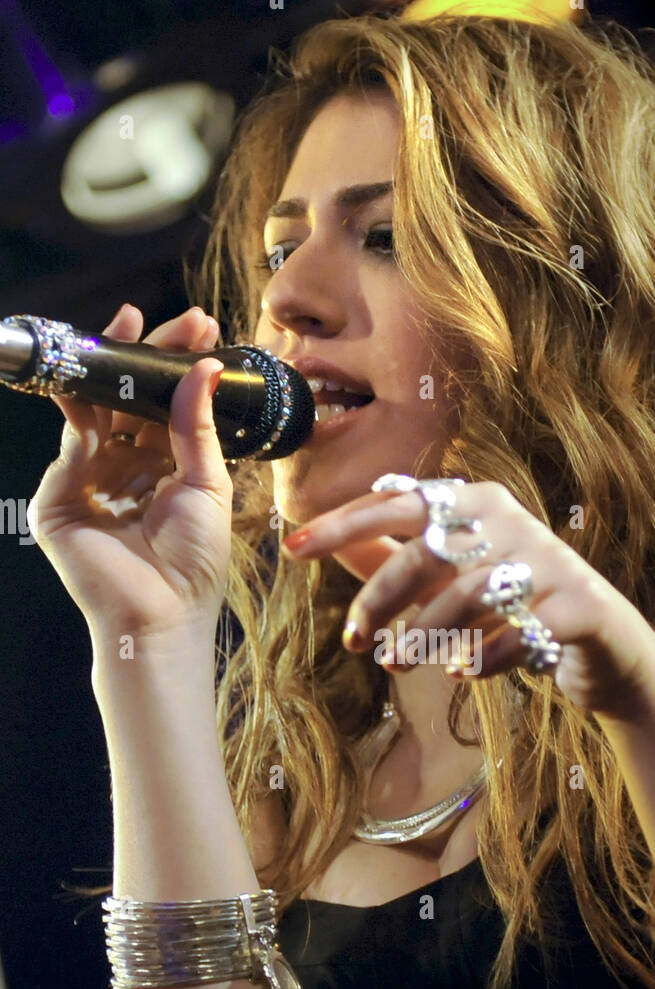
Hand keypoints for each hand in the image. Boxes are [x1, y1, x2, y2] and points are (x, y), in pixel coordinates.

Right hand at [26, 304, 233, 644]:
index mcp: (162, 468)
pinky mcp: (58, 499)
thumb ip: (197, 427)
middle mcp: (123, 468)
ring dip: (111, 370)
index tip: (198, 327)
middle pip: (129, 399)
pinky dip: (82, 411)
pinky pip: (70, 444)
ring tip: (133, 329)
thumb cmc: (193, 561)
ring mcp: (87, 480)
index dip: (176, 366)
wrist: (164, 614)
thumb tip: (204, 368)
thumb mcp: (207, 485)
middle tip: (172, 320)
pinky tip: (99, 380)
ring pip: (95, 411)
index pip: (164, 405)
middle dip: (147, 356)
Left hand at [282, 477, 654, 719]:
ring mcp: (551, 563)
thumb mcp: (454, 575)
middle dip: (380, 598)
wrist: (605, 645)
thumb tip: (333, 541)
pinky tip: (462, 672)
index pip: (398, 506)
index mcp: (477, 503)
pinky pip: (521, 631)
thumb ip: (398, 557)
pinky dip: (486, 654)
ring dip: (425, 634)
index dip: (343, 525)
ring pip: (470, 594)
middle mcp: (513, 523)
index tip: (291, 549)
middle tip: (352, 640)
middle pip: (427, 551)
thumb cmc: (515, 606)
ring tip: (396, 665)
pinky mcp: (579, 607)